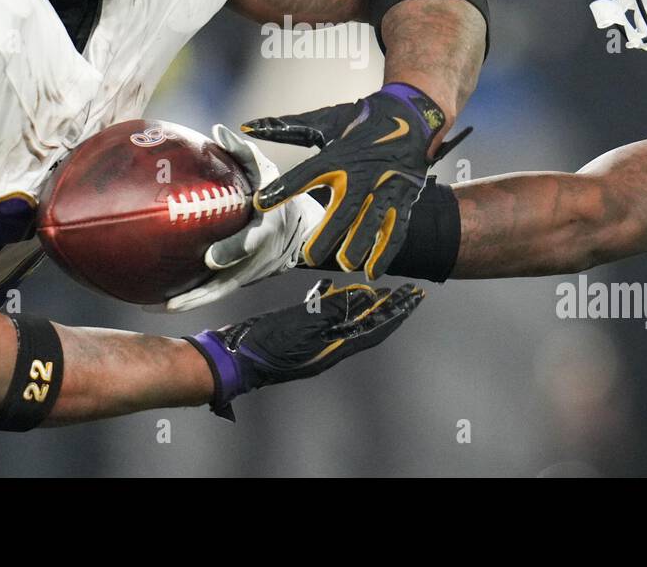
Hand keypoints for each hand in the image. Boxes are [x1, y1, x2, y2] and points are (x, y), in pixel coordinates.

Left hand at [161, 125, 322, 312]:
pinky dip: (193, 298)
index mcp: (267, 228)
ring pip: (220, 291)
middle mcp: (259, 256)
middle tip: (173, 301)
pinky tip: (161, 304)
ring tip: (158, 308)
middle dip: (202, 293)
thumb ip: (245, 152)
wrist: (303, 229)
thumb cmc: (279, 194)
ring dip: (192, 302)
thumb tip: (217, 130)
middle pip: (229, 281)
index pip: (251, 242)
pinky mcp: (241, 279)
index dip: (232, 250)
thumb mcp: (268, 170)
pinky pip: (215, 290)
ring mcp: (250, 272)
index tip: (210, 258)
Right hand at [185, 278, 423, 417]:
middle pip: (367, 325)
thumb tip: (364, 299)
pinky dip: (332, 301)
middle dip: (390, 308)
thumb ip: (332, 312)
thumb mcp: (300, 326)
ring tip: (380, 288)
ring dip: (365, 303)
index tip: (415, 296)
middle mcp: (328, 348)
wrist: (230, 360)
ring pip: (347, 320)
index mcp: (334, 350)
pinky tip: (330, 288)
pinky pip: (324, 316)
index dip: (397, 313)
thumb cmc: (263, 346)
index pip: (375, 330)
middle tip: (411, 291)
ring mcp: (313, 342)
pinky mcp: (297, 333)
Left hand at [242, 82, 464, 277]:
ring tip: (346, 264)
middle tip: (311, 255)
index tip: (262, 202)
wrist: (411, 115)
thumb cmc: (361, 120)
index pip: (307, 173)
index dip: (284, 188)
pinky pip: (397, 228)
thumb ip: (287, 128)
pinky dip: (386, 251)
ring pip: (373, 220)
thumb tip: (249, 125)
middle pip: (344, 207)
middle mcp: (362, 172)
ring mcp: (386, 186)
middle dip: (328, 232)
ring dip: (360, 244)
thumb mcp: (325, 121)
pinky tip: (373, 270)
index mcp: (339, 153)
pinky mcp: (404, 197)